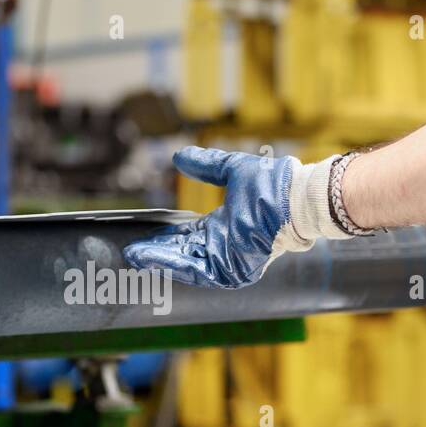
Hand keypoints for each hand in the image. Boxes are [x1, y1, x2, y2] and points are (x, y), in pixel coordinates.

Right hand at [123, 146, 353, 288]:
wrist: (294, 198)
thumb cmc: (272, 185)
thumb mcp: (231, 170)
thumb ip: (207, 166)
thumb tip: (180, 156)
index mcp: (223, 227)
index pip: (187, 237)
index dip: (164, 238)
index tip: (141, 237)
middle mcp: (224, 247)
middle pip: (183, 254)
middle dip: (157, 254)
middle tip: (131, 252)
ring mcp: (229, 260)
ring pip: (187, 265)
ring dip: (161, 260)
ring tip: (137, 256)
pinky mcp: (233, 269)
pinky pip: (198, 270)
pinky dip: (176, 264)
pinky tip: (155, 257)